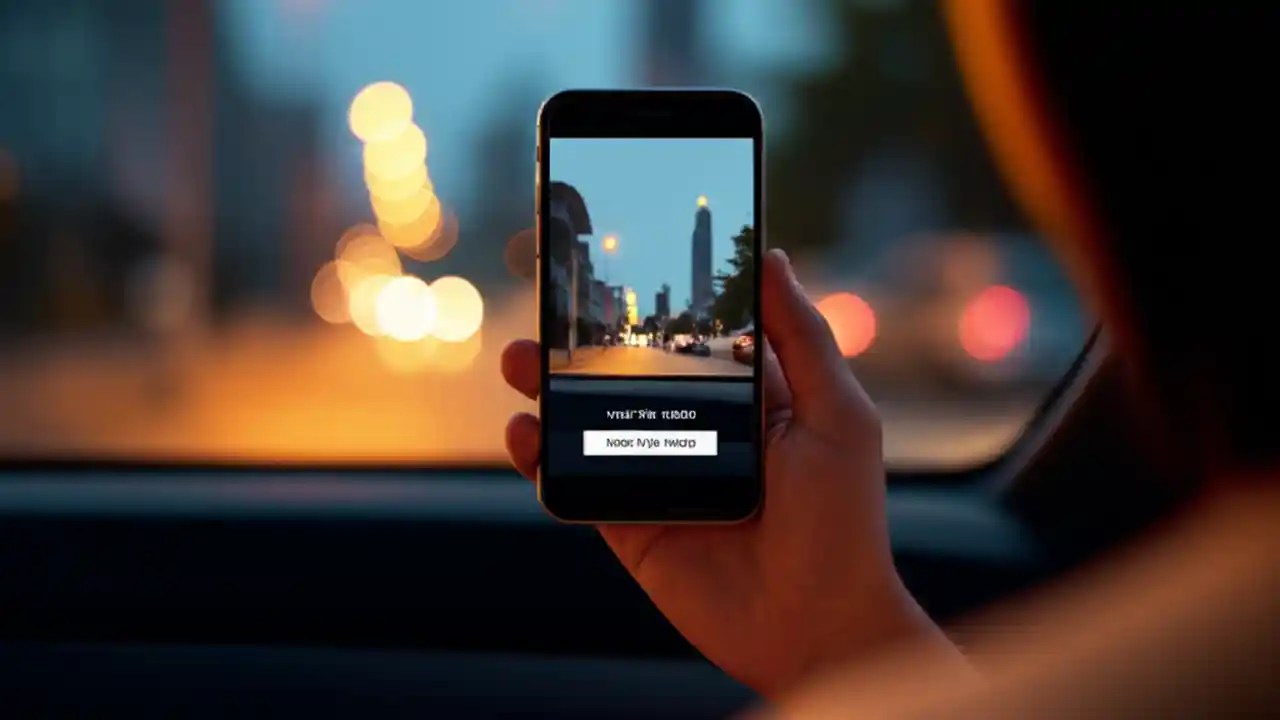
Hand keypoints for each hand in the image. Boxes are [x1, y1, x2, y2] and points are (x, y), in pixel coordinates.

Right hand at [503, 249, 939, 696]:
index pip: (689, 337)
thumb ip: (802, 339)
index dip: (652, 304)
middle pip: (626, 375)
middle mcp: (697, 432)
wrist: (816, 625)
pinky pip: (576, 485)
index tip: (613, 262)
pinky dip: (542, 460)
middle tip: (549, 312)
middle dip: (582, 344)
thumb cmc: (843, 520)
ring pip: (590, 424)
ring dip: (549, 392)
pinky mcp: (630, 524)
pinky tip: (526, 434)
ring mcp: (659, 477)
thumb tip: (772, 258)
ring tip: (521, 364)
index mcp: (746, 400)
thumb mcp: (836, 415)